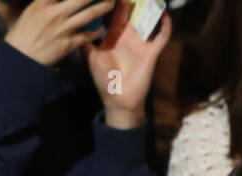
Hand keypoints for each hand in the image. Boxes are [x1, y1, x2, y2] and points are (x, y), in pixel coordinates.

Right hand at [5, 0, 115, 66]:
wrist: (21, 56)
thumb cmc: (23, 32)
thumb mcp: (31, 10)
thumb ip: (45, 2)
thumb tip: (56, 0)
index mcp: (42, 3)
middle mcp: (53, 13)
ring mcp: (62, 28)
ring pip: (89, 14)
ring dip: (104, 7)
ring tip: (112, 3)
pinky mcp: (68, 44)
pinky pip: (87, 35)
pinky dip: (96, 31)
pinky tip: (101, 27)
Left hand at [86, 0, 172, 129]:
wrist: (118, 100)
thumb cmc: (104, 80)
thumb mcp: (90, 57)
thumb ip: (85, 41)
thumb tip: (77, 25)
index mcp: (113, 36)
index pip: (114, 13)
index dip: (112, 2)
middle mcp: (128, 36)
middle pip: (131, 12)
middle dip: (130, 0)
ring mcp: (141, 44)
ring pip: (146, 20)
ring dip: (148, 7)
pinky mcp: (151, 53)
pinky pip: (160, 38)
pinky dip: (164, 26)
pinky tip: (164, 14)